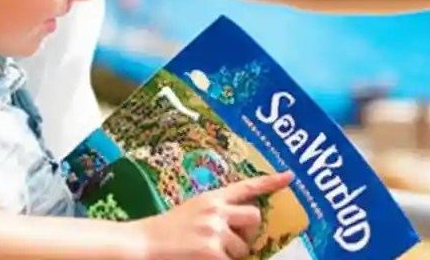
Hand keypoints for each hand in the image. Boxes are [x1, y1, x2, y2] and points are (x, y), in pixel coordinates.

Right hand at [136, 171, 292, 258]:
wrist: (140, 246)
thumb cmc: (163, 232)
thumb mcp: (191, 212)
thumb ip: (215, 214)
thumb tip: (240, 225)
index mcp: (210, 198)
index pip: (246, 186)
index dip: (270, 181)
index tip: (289, 176)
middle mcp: (215, 211)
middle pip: (254, 217)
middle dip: (249, 232)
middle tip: (231, 243)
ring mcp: (214, 232)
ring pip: (243, 246)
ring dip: (231, 254)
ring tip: (206, 253)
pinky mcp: (212, 253)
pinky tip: (204, 258)